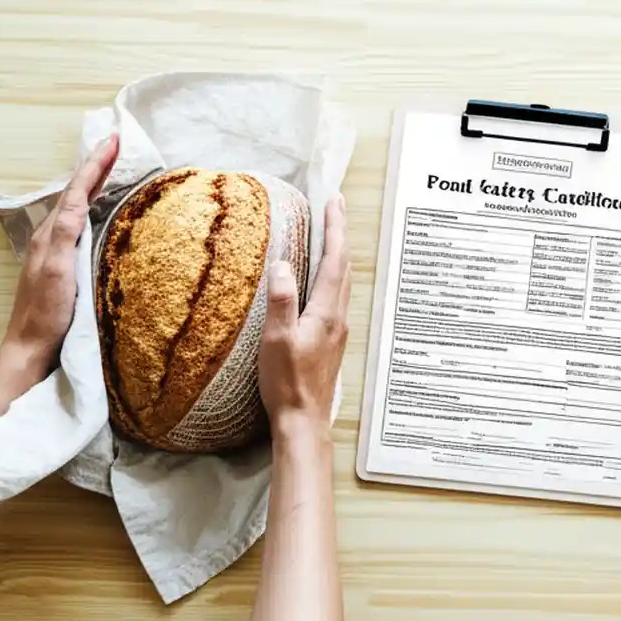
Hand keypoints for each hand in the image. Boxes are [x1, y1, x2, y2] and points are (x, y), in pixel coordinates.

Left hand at [2, 135, 119, 370]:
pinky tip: (105, 212)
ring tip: (114, 169)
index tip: (114, 141)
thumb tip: (78, 201)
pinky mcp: (67, 263)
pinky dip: (96, 208)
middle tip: (117, 146)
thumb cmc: (47, 312)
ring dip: (97, 185)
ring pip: (80, 207)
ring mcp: (59, 250)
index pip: (77, 190)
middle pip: (77, 193)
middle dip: (97, 168)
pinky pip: (83, 224)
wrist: (32, 345)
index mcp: (52, 234)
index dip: (95, 165)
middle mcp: (54, 237)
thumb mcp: (58, 271)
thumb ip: (65, 234)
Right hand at [259, 195, 350, 439]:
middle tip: (334, 205)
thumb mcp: (277, 341)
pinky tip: (323, 278)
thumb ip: (281, 302)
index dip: (334, 228)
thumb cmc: (287, 383)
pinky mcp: (331, 339)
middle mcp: (337, 316)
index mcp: (326, 312)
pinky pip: (336, 295)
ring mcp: (337, 328)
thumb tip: (282, 264)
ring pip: (342, 280)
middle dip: (340, 233)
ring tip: (331, 233)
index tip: (333, 200)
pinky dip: (333, 274)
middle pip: (343, 266)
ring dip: (338, 253)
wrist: (304, 419)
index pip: (334, 260)